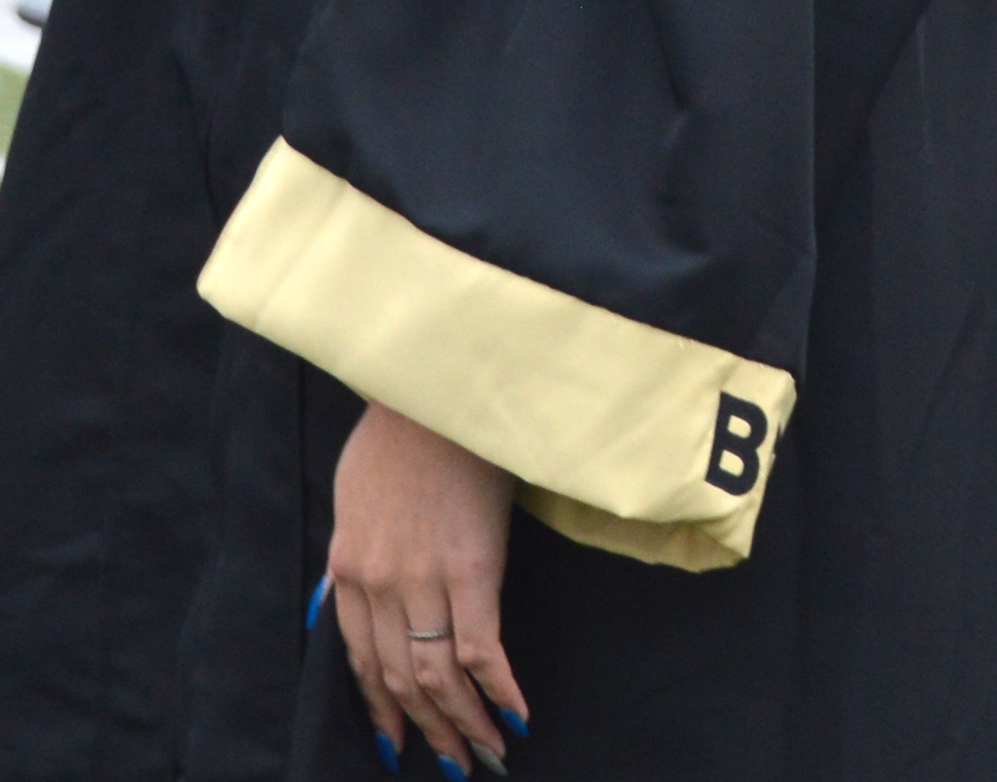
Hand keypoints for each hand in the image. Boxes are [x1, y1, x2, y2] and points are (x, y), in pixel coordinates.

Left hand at [329, 403, 524, 768]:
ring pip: (436, 673)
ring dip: (462, 721)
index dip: (380, 709)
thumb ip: (353, 552)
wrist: (434, 391)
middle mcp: (378, 585)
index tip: (396, 742)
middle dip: (426, 729)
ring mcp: (422, 579)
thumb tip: (341, 595)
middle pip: (400, 679)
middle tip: (451, 765)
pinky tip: (514, 712)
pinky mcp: (471, 566)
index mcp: (348, 570)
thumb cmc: (401, 435)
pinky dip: (498, 686)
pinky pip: (481, 645)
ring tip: (485, 754)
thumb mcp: (355, 498)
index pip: (361, 662)